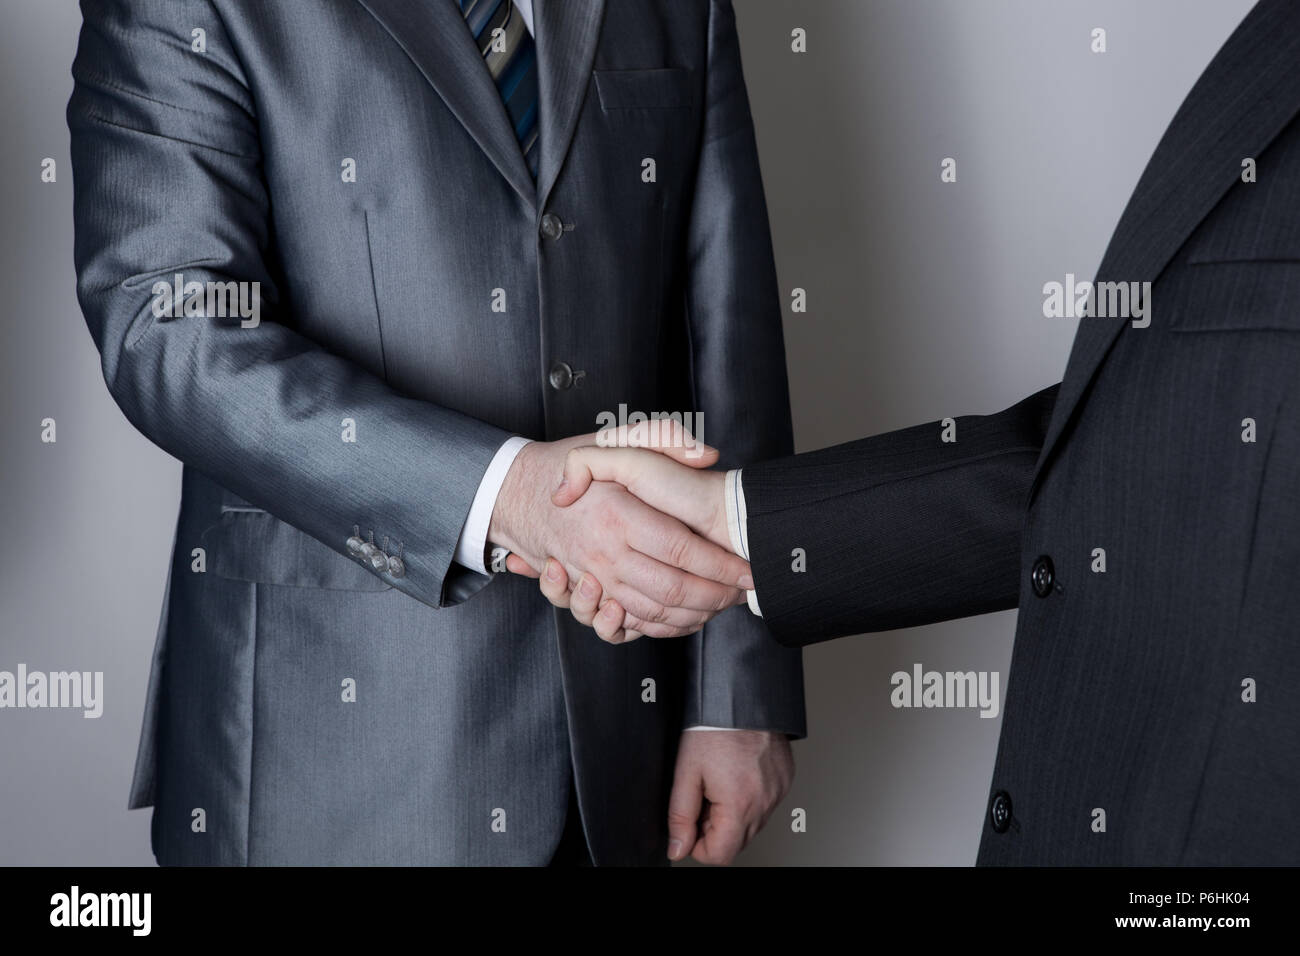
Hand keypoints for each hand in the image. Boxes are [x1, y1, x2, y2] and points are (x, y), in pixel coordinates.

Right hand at [488, 433, 750, 638]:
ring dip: (691, 615)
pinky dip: (652, 629)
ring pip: (651, 613)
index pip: (681, 549)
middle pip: (671, 589)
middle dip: (714, 596)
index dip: (720, 564)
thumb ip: (662, 437)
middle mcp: (605, 553)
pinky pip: (620, 627)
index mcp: (619, 515)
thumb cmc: (570, 465)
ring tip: (720, 606)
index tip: (747, 569)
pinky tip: (679, 618)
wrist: (517, 493)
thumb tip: (705, 454)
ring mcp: (593, 579)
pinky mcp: (585, 596)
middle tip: (740, 593)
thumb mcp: (614, 438)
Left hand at [667, 730, 793, 864]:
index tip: (690, 823)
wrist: (741, 697)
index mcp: (739, 804)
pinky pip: (766, 804)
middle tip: (703, 794)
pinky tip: (736, 773)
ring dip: (732, 814)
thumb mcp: (686, 772)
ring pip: (752, 825)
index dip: (698, 846)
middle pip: (737, 842)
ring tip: (719, 780)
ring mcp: (778, 792)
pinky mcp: (785, 780)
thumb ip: (680, 816)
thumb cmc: (713, 727)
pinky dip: (749, 798)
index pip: (720, 855)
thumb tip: (678, 848)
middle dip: (714, 828)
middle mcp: (765, 802)